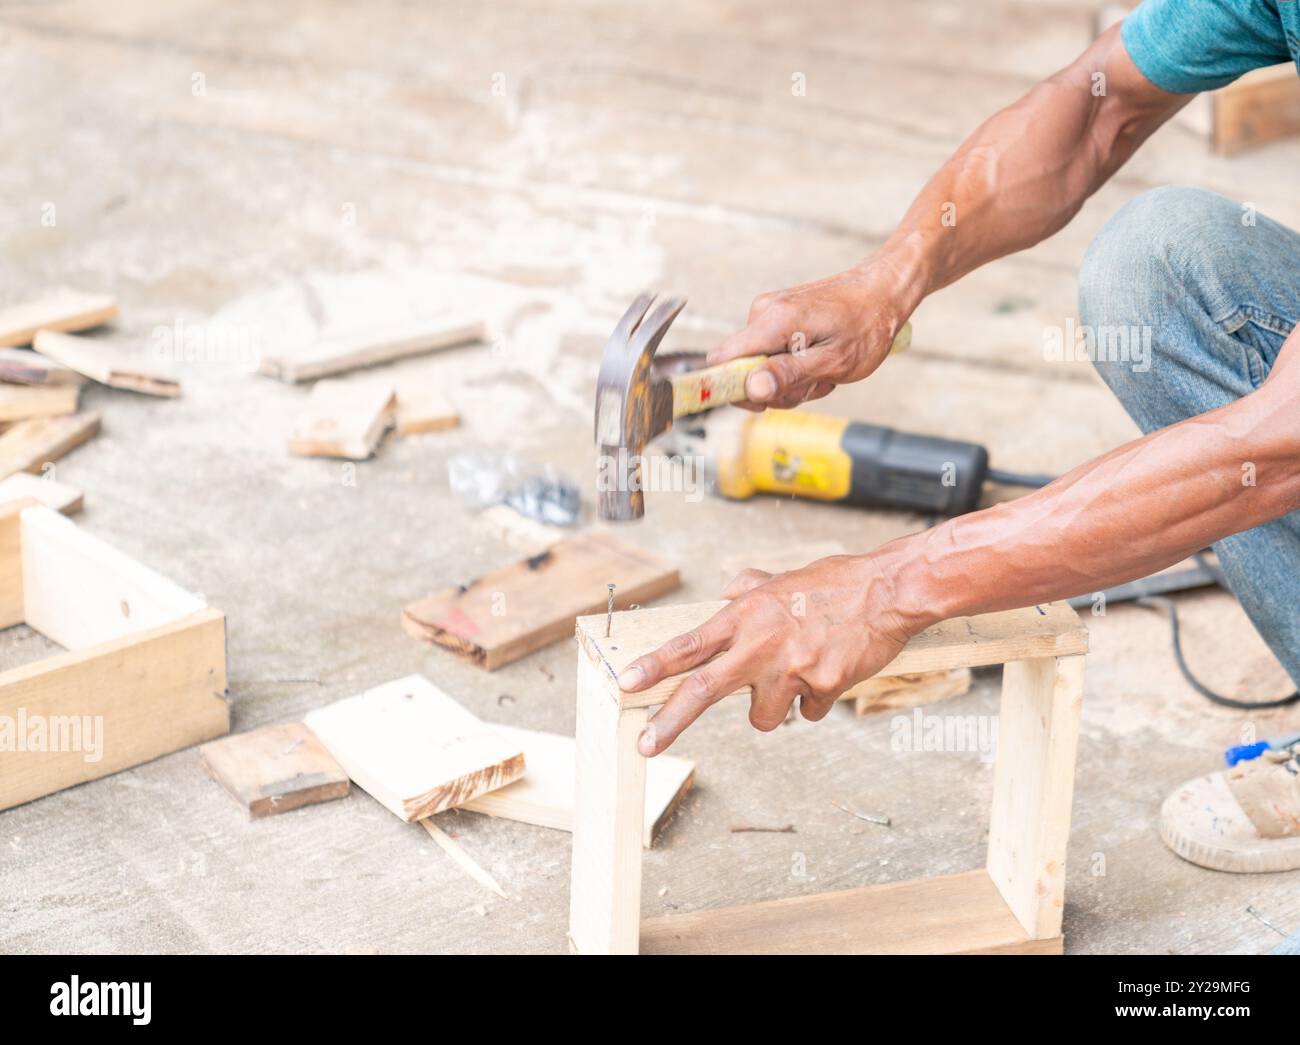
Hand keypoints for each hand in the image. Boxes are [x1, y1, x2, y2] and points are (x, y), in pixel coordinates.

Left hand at [618, 553, 927, 755]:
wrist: (887, 591)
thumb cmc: (836, 582)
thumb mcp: (783, 579)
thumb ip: (750, 589)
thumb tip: (729, 589)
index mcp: (745, 615)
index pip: (688, 645)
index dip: (654, 665)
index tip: (626, 682)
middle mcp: (759, 643)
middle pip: (702, 690)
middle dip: (669, 721)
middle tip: (644, 745)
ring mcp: (789, 668)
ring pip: (763, 717)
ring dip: (774, 708)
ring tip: (798, 675)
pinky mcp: (821, 686)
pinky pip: (808, 713)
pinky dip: (816, 701)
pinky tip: (832, 672)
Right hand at [709, 254, 919, 410]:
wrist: (884, 291)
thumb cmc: (867, 326)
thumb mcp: (833, 361)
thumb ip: (788, 375)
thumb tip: (752, 389)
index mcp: (773, 321)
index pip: (722, 361)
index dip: (734, 388)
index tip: (766, 401)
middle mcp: (763, 313)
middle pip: (743, 370)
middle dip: (775, 388)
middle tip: (814, 385)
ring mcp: (769, 314)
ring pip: (761, 367)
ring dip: (791, 380)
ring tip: (824, 372)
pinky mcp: (777, 318)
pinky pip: (773, 355)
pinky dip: (795, 367)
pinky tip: (821, 362)